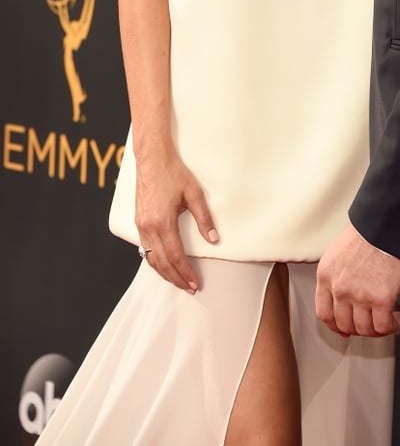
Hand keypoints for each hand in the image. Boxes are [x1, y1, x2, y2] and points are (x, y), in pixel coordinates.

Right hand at [135, 148, 217, 292]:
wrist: (152, 157)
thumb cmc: (173, 172)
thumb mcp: (194, 193)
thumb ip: (204, 218)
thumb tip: (214, 239)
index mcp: (162, 222)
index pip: (175, 255)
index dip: (186, 272)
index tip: (196, 283)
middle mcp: (148, 227)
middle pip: (161, 263)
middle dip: (176, 278)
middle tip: (190, 287)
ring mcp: (140, 225)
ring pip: (150, 258)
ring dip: (164, 272)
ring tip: (179, 280)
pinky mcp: (138, 222)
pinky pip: (145, 249)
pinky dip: (155, 261)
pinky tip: (164, 264)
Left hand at [316, 224, 399, 336]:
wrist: (387, 224)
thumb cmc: (368, 231)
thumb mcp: (338, 250)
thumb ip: (337, 273)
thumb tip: (343, 293)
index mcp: (326, 275)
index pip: (324, 313)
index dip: (336, 326)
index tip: (345, 329)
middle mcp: (339, 288)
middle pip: (345, 325)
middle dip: (359, 328)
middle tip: (370, 324)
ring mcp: (360, 295)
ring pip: (365, 329)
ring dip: (377, 329)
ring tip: (387, 320)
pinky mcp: (382, 299)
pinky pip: (384, 326)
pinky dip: (392, 326)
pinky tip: (397, 319)